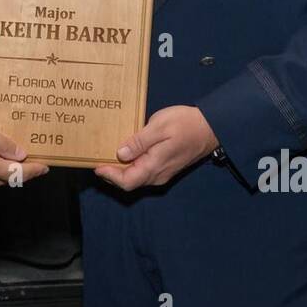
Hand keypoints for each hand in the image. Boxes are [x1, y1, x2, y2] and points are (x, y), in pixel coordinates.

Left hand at [94, 105, 218, 190]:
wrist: (210, 127)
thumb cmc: (186, 124)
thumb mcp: (160, 126)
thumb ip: (139, 141)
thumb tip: (120, 153)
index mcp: (154, 166)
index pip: (127, 181)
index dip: (109, 176)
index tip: (96, 165)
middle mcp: (158, 175)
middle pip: (129, 182)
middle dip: (112, 173)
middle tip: (97, 159)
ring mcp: (163, 172)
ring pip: (136, 177)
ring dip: (121, 170)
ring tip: (107, 155)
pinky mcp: (166, 167)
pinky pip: (144, 171)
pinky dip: (132, 165)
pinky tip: (126, 153)